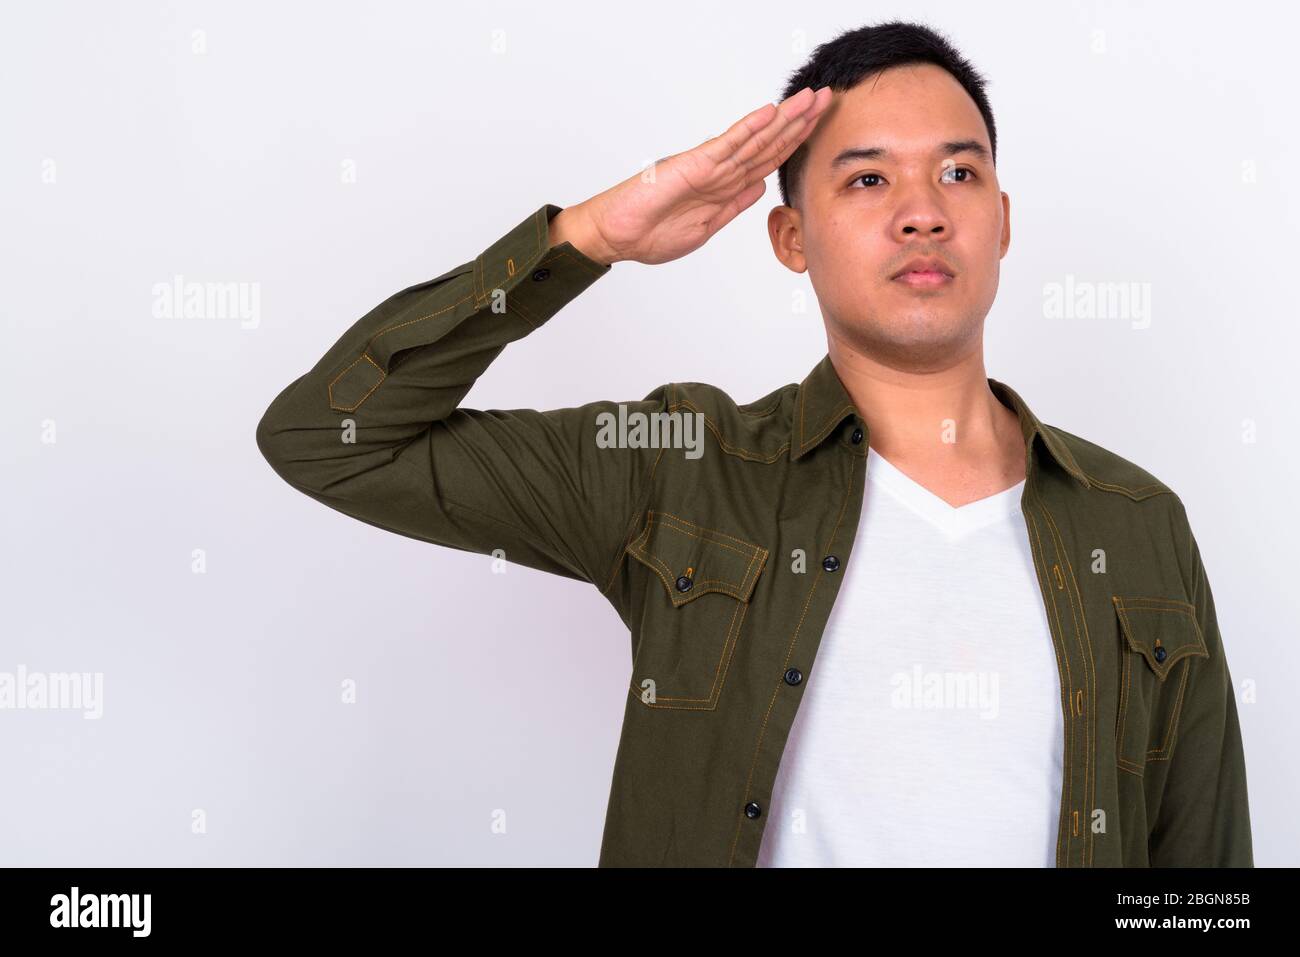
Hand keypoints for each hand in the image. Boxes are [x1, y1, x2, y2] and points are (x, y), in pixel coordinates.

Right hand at [552, 86, 831, 265]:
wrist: (615, 235)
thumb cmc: (650, 232)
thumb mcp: (706, 226)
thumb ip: (733, 206)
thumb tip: (760, 188)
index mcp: (724, 186)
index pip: (767, 159)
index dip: (795, 142)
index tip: (819, 125)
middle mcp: (719, 171)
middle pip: (767, 143)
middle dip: (798, 122)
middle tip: (826, 98)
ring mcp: (707, 166)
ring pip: (753, 139)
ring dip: (782, 119)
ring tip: (808, 99)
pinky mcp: (691, 166)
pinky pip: (725, 145)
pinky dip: (747, 129)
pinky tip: (767, 114)